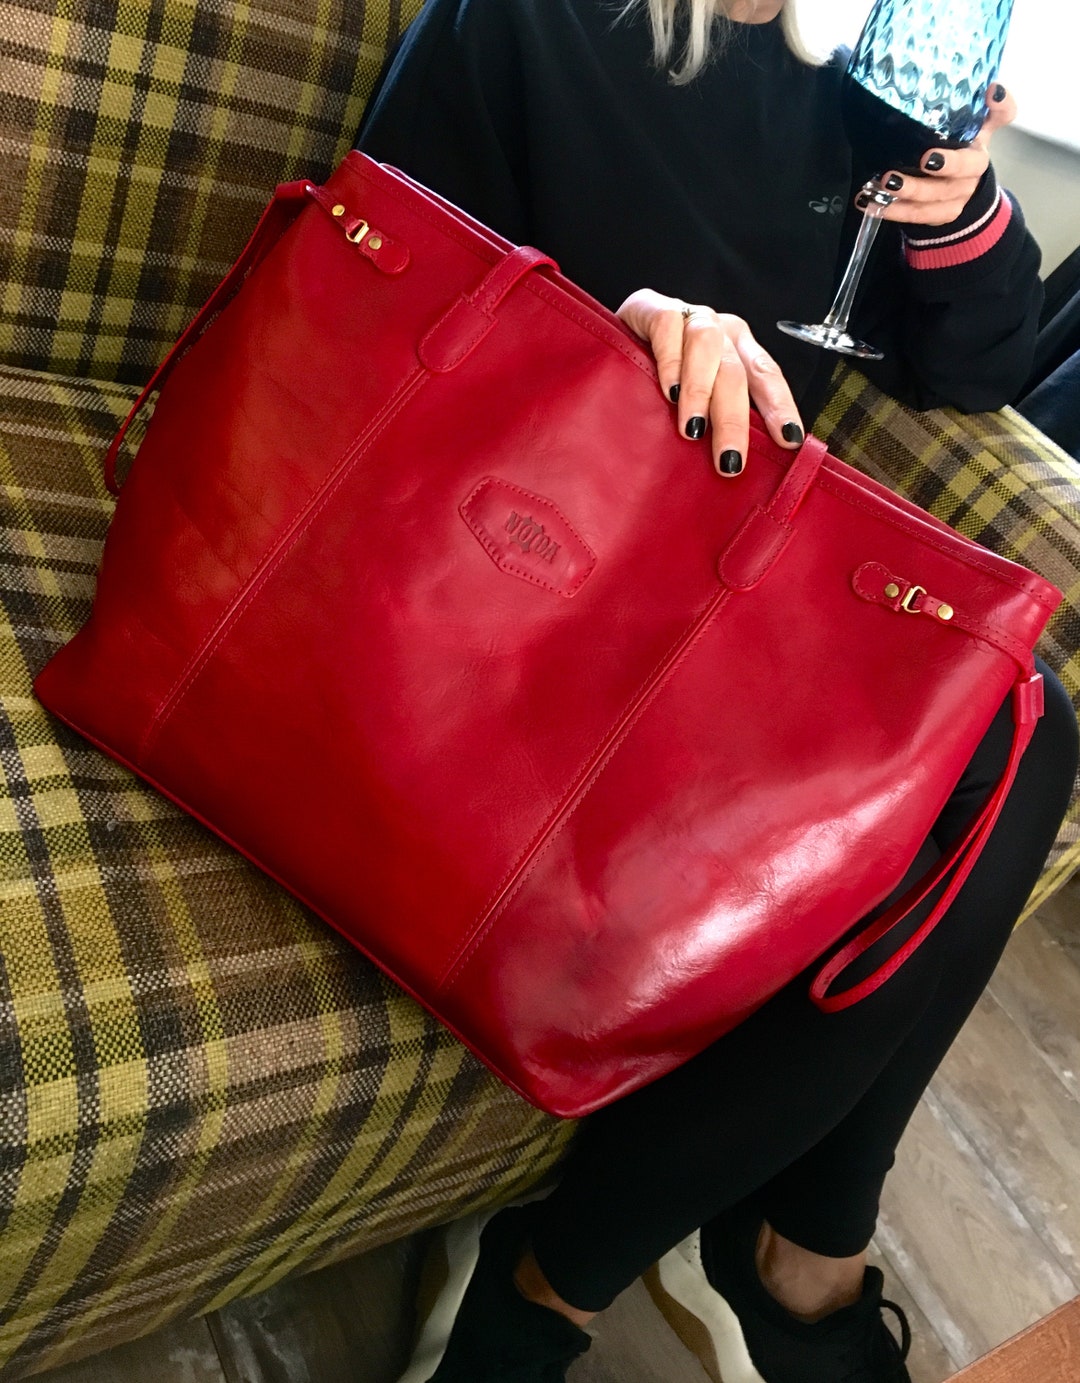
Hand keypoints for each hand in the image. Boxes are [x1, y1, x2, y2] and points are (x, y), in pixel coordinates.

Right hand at [615, 288, 804, 476]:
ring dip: (701, 391)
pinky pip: (669, 329)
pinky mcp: (654, 307)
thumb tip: (733, 466)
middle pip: (736, 371)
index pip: (766, 374)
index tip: (788, 438)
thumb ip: (715, 417)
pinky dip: (671, 361)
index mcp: (738, 348)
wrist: (607, 336)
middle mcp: (719, 330)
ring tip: (693, 430)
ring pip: (707, 346)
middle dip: (734, 419)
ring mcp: (689, 316)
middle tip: (729, 459)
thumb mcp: (692, 398)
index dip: (779, 405)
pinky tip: (669, 391)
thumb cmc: (654, 377)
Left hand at [861, 84, 1016, 226]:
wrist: (960, 194)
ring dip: (910, 191)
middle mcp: (974, 169)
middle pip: (966, 167)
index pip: (1002, 116)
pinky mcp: (941, 215)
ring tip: (885, 183)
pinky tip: (870, 203)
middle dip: (947, 163)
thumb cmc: (955, 152)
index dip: (999, 108)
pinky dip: (893, 211)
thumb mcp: (961, 126)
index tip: (990, 94)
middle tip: (925, 159)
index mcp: (980, 138)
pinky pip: (918, 216)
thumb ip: (960, 103)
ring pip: (936, 196)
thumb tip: (980, 82)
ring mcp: (958, 195)